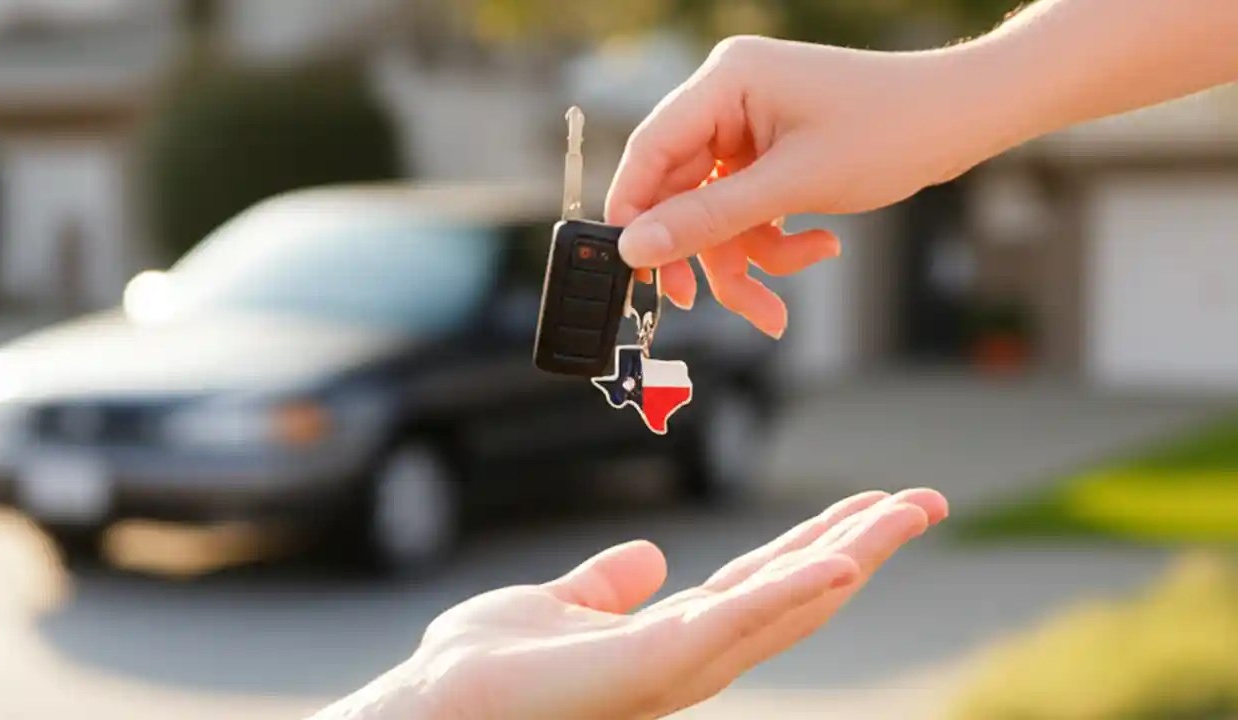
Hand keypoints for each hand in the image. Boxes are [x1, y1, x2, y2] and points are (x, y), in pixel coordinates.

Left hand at [316, 488, 947, 719]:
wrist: (429, 706)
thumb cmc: (485, 668)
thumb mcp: (561, 605)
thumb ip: (609, 585)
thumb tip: (647, 558)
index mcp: (673, 637)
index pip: (765, 584)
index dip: (820, 546)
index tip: (872, 507)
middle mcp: (689, 657)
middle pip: (793, 595)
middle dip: (861, 548)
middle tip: (924, 502)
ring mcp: (675, 667)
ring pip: (782, 608)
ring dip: (848, 561)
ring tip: (904, 517)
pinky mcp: (648, 667)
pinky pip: (732, 626)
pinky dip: (790, 596)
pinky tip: (838, 564)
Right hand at [606, 36, 1025, 337]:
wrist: (962, 119)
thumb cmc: (891, 130)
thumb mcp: (791, 186)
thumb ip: (708, 219)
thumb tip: (637, 247)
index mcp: (725, 81)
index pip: (651, 150)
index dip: (634, 213)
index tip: (632, 267)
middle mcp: (728, 100)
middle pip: (681, 192)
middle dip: (702, 253)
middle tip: (696, 302)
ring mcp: (751, 129)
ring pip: (716, 213)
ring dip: (745, 260)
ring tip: (776, 304)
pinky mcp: (773, 154)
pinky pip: (748, 211)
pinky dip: (773, 243)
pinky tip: (818, 247)